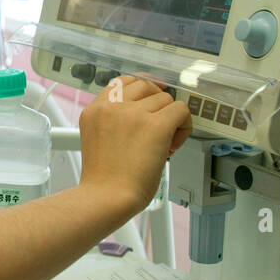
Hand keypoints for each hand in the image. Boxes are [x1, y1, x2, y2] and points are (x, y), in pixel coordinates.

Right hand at [77, 76, 191, 213]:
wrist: (106, 197)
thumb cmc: (104, 180)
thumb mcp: (97, 139)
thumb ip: (112, 121)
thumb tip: (142, 114)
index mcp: (95, 110)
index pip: (123, 81)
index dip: (142, 90)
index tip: (150, 101)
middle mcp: (112, 106)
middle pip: (147, 86)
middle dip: (156, 104)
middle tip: (156, 128)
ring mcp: (134, 114)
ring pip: (166, 100)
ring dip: (170, 120)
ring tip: (162, 144)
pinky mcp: (156, 125)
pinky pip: (181, 111)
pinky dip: (183, 127)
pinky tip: (173, 145)